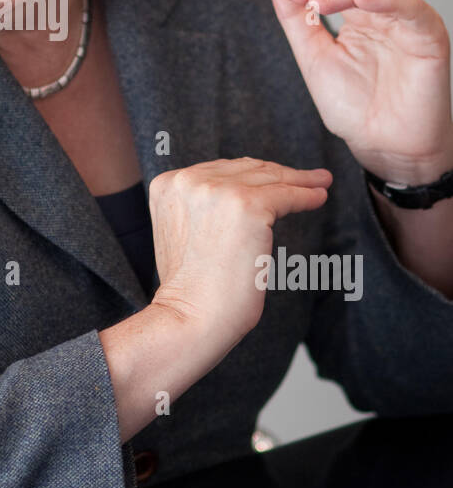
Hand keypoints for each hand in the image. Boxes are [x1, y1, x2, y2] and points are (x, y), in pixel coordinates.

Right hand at [148, 157, 331, 355]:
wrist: (190, 318)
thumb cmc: (190, 290)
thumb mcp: (184, 233)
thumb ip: (202, 208)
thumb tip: (246, 198)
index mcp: (168, 184)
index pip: (219, 170)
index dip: (251, 173)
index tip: (274, 176)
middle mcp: (189, 180)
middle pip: (245, 168)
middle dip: (278, 172)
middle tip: (308, 176)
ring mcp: (218, 190)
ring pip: (268, 179)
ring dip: (298, 180)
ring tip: (319, 183)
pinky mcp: (248, 206)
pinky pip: (286, 195)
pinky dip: (306, 195)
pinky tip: (319, 196)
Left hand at [265, 0, 452, 185]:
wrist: (384, 146)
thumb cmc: (355, 108)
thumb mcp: (314, 58)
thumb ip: (296, 19)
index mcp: (358, 19)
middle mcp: (383, 15)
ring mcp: (407, 23)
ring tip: (322, 0)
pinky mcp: (429, 34)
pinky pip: (411, 8)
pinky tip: (362, 0)